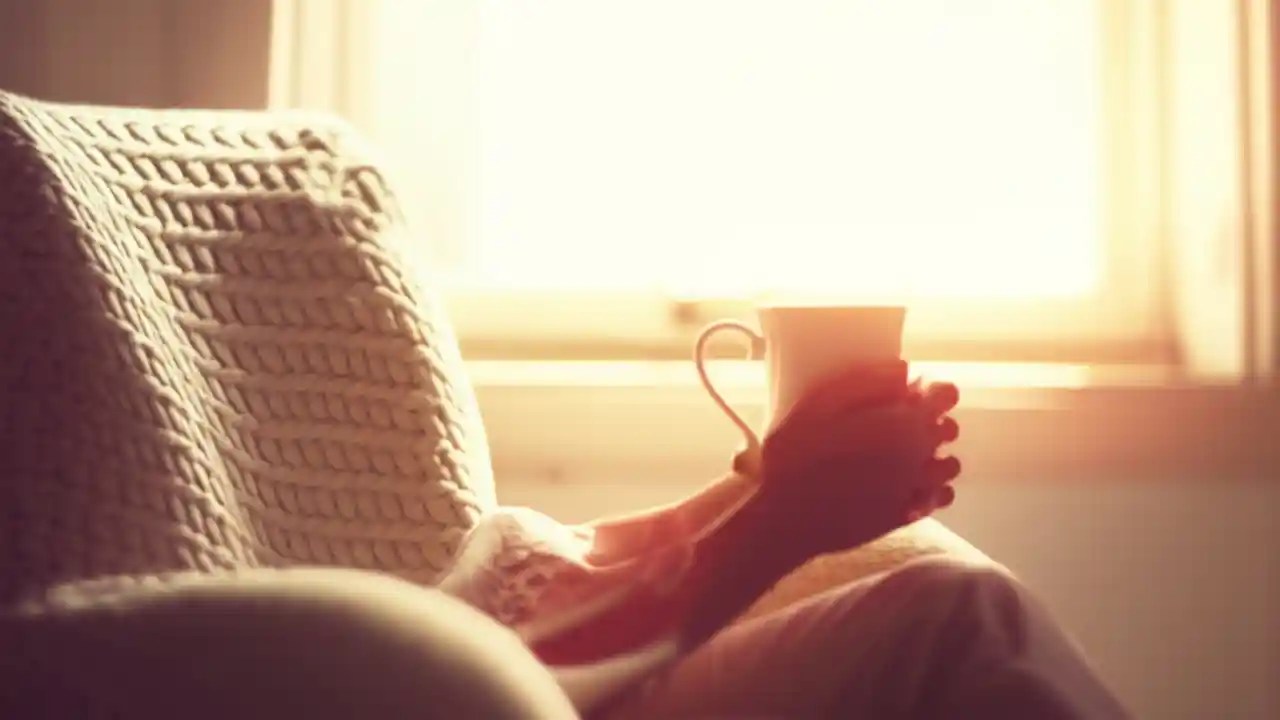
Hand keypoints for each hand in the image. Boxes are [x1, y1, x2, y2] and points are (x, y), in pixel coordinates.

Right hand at [756, 364, 960, 561]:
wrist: (787, 517)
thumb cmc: (796, 456)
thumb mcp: (818, 404)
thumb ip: (865, 382)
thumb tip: (902, 369)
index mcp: (901, 423)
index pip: (945, 395)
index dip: (932, 390)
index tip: (910, 392)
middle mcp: (918, 455)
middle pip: (948, 430)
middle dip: (931, 421)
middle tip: (899, 423)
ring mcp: (915, 489)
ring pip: (948, 467)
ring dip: (934, 456)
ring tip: (905, 456)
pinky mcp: (905, 516)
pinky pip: (938, 499)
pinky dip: (931, 489)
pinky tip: (906, 485)